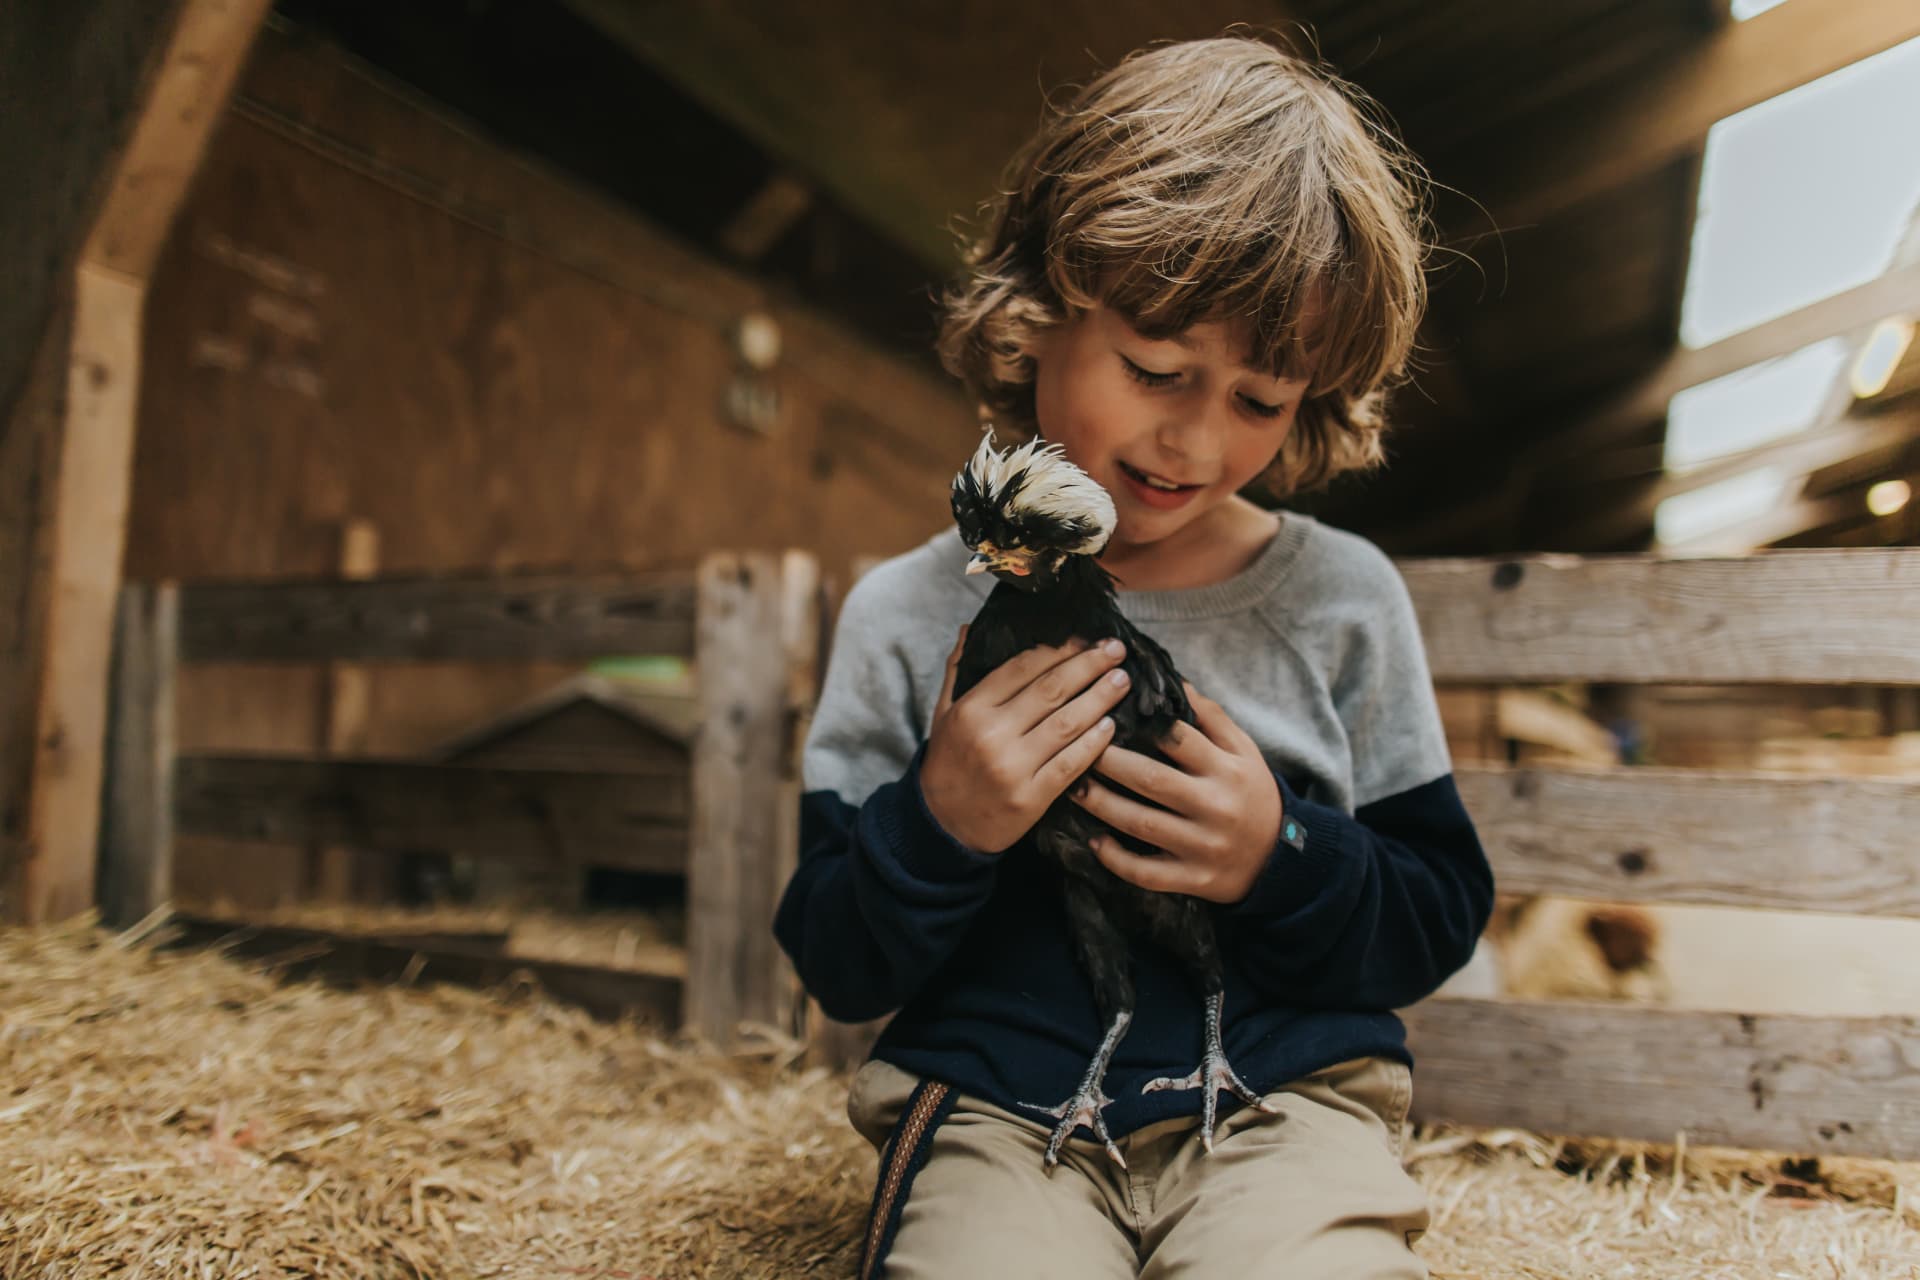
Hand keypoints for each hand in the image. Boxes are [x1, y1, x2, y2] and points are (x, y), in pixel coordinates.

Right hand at [919, 626, 1132, 852]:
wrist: (943, 826)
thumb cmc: (948, 763)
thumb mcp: (944, 713)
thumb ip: (959, 670)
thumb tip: (973, 628)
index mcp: (971, 709)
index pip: (1023, 667)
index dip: (1059, 649)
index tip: (1084, 638)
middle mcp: (991, 734)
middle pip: (1051, 690)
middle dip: (1089, 665)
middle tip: (1115, 650)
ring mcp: (1012, 768)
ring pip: (1067, 724)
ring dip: (1100, 698)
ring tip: (1121, 681)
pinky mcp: (1030, 798)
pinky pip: (1071, 764)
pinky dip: (1094, 743)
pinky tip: (1111, 725)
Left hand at [1070, 684, 1281, 903]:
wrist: (1280, 857)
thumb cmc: (1252, 793)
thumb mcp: (1244, 750)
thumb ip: (1211, 717)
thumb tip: (1173, 680)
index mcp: (1226, 770)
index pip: (1179, 740)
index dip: (1141, 725)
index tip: (1109, 713)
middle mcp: (1214, 807)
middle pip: (1151, 780)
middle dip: (1108, 763)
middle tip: (1078, 748)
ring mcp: (1202, 846)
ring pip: (1141, 824)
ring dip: (1101, 806)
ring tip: (1074, 788)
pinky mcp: (1193, 878)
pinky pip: (1146, 873)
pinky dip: (1116, 860)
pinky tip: (1094, 842)